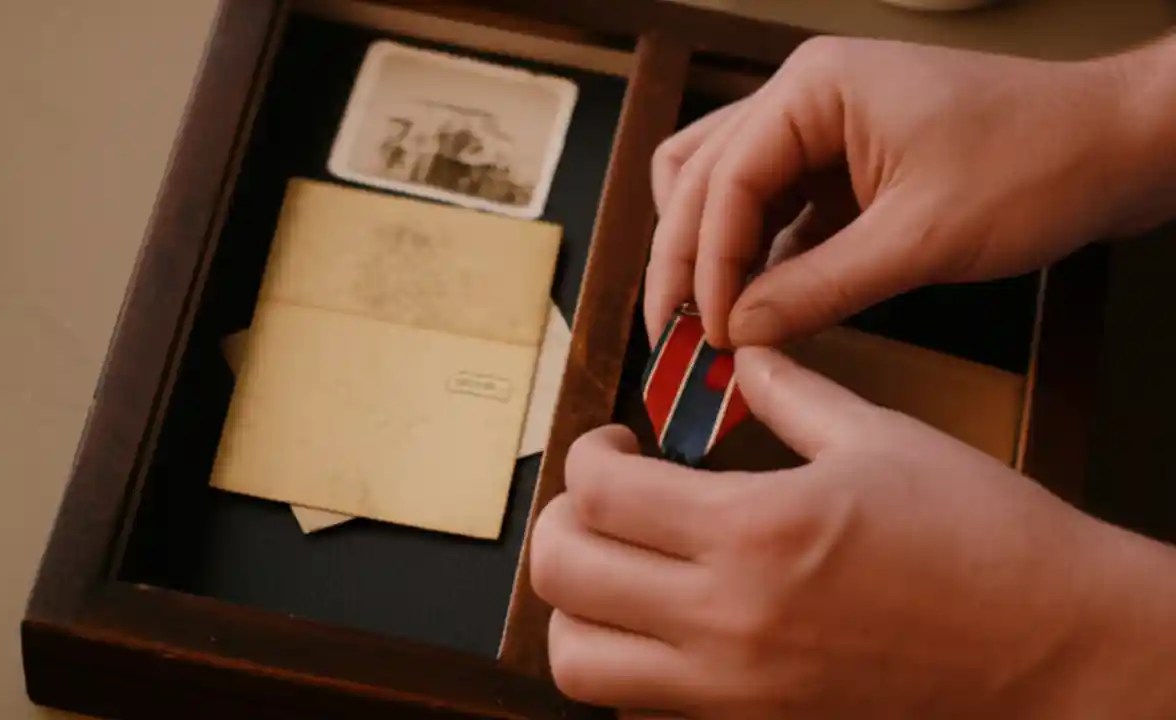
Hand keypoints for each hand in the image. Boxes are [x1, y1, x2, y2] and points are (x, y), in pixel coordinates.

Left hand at [531, 348, 1175, 718]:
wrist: (1055, 649)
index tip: (614, 445)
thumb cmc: (983, 540)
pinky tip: (663, 624)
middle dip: (561, 521)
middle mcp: (727, 620)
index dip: (586, 454)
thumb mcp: (880, 438)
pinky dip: (625, 663)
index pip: (596, 493)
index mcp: (755, 530)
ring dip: (575, 605)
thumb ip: (790, 391)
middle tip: (599, 499)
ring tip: (615, 567)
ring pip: (577, 659)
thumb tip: (744, 354)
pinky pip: (637, 707)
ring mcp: (734, 691)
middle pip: (562, 573)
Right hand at [646, 37, 1168, 347]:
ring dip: (711, 255)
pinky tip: (760, 308)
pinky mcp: (842, 164)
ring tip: (709, 322)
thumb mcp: (920, 239)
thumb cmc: (1037, 165)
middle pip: (702, 179)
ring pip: (725, 191)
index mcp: (812, 88)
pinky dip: (759, 259)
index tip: (705, 333)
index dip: (704, 264)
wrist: (1117, 146)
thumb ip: (818, 288)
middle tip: (679, 337)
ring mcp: (820, 128)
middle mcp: (803, 97)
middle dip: (687, 260)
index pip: (722, 180)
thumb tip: (740, 334)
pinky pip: (775, 212)